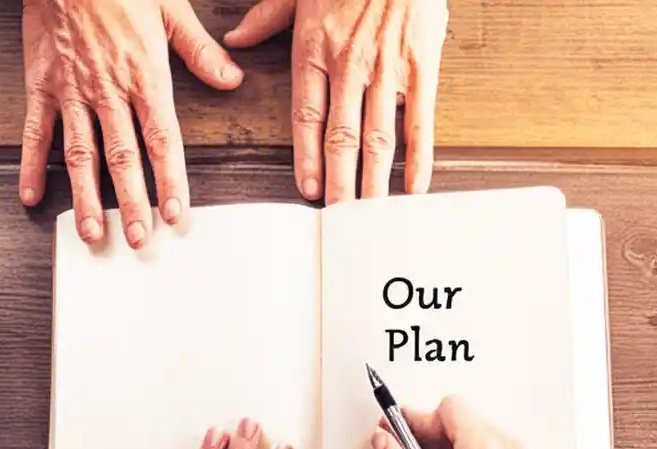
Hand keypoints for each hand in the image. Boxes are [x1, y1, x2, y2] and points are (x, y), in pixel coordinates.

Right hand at [20, 0, 244, 246]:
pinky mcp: (40, 84)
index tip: (176, 214)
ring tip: (91, 232)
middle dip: (131, 203)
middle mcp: (108, 90)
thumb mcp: (171, 7)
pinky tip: (31, 195)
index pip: (162, 140)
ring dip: (86, 197)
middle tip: (139, 239)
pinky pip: (34, 131)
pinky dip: (31, 165)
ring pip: (80, 154)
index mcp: (145, 75)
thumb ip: (200, 50)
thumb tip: (231, 80)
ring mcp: (71, 91)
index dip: (170, 181)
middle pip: (123, 158)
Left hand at [225, 0, 448, 203]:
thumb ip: (266, 18)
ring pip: (378, 136)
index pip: (306, 117)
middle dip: (340, 183)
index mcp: (315, 48)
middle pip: (342, 137)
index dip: (307, 158)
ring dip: (373, 181)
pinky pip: (419, 119)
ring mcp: (388, 67)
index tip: (308, 189)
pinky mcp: (423, 63)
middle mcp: (349, 64)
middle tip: (338, 220)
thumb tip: (234, 42)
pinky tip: (414, 186)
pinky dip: (418, 157)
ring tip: (369, 214)